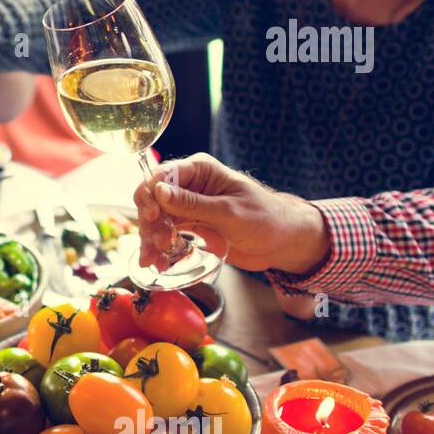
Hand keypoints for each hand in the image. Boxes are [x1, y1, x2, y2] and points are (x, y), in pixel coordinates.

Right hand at [132, 153, 329, 275]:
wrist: (282, 242)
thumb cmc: (265, 218)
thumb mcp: (229, 212)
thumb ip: (193, 203)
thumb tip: (159, 191)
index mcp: (200, 170)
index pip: (162, 175)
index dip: (151, 194)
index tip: (153, 217)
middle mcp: (189, 185)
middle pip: (153, 198)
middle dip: (150, 221)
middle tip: (158, 243)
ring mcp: (187, 206)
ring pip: (155, 219)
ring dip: (150, 239)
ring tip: (155, 260)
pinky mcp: (189, 225)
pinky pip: (165, 234)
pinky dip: (158, 248)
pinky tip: (159, 262)